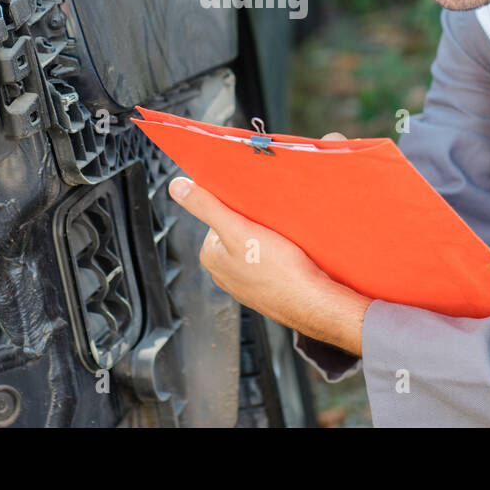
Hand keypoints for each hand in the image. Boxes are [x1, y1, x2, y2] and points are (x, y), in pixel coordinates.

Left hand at [167, 132, 368, 354]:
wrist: (313, 303)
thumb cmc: (278, 270)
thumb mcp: (237, 229)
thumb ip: (206, 207)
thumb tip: (176, 187)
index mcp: (211, 256)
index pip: (218, 217)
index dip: (238, 208)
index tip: (254, 209)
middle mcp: (224, 273)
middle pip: (236, 232)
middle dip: (253, 224)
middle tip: (271, 224)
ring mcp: (245, 284)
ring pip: (254, 249)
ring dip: (268, 240)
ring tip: (283, 240)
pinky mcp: (267, 290)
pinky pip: (269, 264)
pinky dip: (279, 257)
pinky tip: (291, 256)